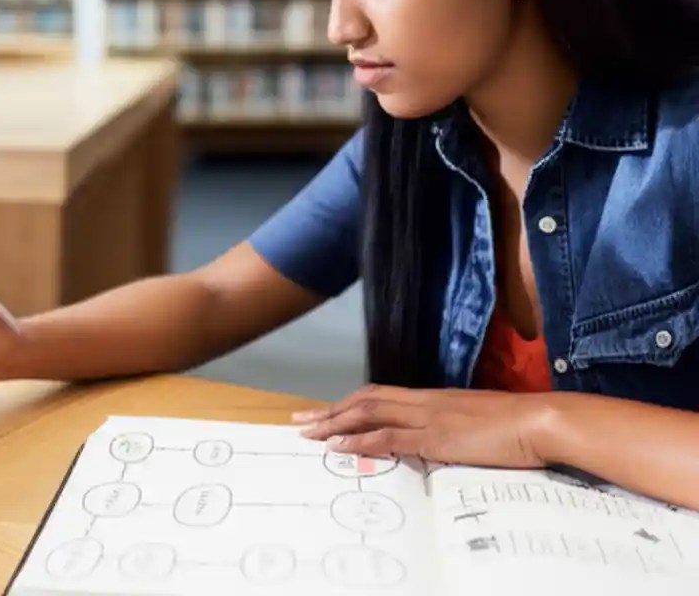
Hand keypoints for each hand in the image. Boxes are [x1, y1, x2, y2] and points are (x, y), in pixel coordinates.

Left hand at [292, 384, 558, 467]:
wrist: (542, 421)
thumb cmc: (519, 424)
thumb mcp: (479, 421)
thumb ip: (456, 426)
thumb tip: (444, 437)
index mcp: (434, 398)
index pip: (381, 396)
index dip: (350, 403)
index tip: (326, 410)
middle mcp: (424, 402)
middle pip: (365, 400)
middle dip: (330, 410)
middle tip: (299, 419)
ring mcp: (428, 417)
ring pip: (368, 414)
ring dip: (334, 424)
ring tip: (307, 433)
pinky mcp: (435, 437)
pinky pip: (388, 437)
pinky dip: (359, 440)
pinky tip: (338, 445)